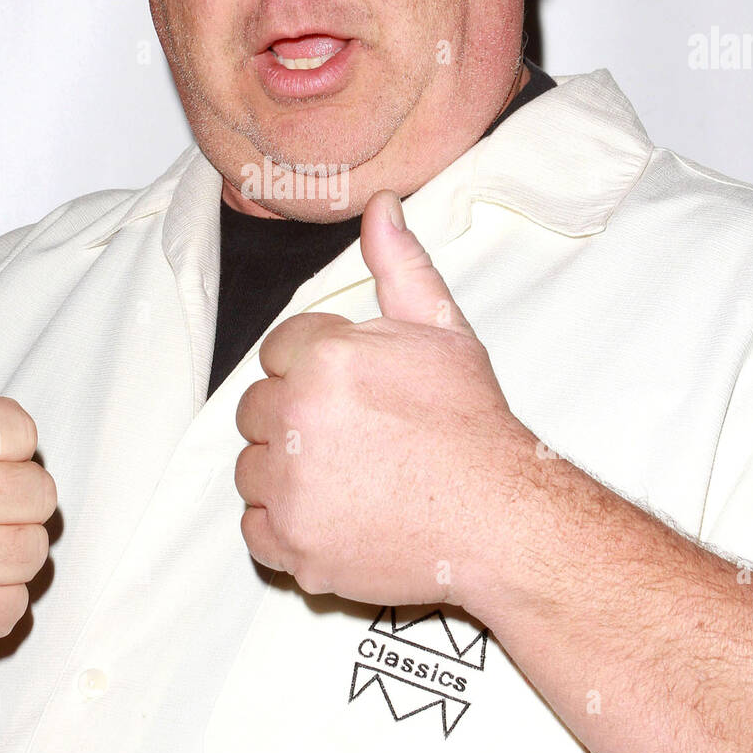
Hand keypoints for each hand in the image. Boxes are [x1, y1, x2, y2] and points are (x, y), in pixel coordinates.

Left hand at [234, 191, 533, 608]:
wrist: (502, 518)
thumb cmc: (472, 425)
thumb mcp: (442, 330)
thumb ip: (400, 265)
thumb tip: (381, 207)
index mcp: (324, 358)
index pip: (277, 351)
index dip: (315, 369)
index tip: (353, 394)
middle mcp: (296, 419)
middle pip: (256, 409)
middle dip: (294, 418)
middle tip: (353, 436)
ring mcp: (291, 489)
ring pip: (251, 468)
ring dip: (286, 472)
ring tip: (347, 476)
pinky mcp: (293, 545)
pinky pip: (255, 528)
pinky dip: (285, 525)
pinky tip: (332, 514)